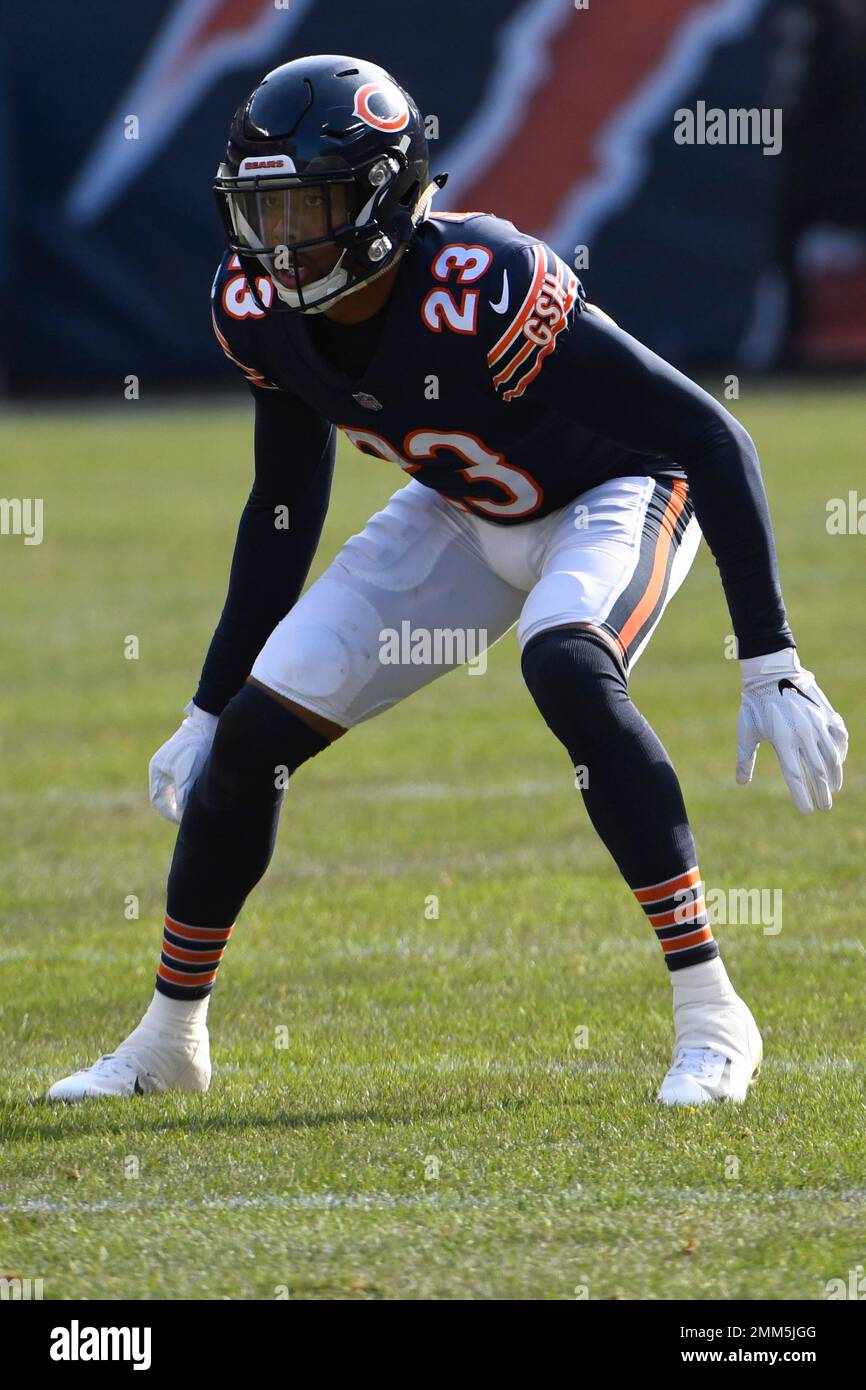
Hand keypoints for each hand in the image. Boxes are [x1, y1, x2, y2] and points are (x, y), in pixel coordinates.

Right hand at [148, 701, 218, 822]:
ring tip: (198, 812)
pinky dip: (192, 794)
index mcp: (157, 770)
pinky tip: (204, 799)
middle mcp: (163, 769)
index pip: (158, 801)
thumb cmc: (196, 746)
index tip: (183, 823)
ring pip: (176, 792)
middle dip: (177, 810)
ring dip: (185, 803)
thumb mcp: (187, 772)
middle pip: (166, 798)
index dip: (169, 814)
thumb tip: (182, 814)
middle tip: (190, 821)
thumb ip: (182, 793)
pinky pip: (185, 784)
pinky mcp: (186, 762)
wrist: (208, 722)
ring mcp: (174, 765)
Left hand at [736, 648, 847, 812]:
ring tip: (833, 789)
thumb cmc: (755, 704)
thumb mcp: (747, 731)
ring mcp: (817, 723)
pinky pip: (838, 737)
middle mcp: (803, 734)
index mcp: (782, 740)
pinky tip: (838, 762)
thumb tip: (741, 782)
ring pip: (832, 756)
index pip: (796, 776)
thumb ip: (746, 758)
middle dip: (822, 792)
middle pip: (818, 771)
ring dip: (834, 775)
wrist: (772, 672)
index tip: (807, 811)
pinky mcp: (825, 714)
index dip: (803, 795)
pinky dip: (840, 751)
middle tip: (824, 806)